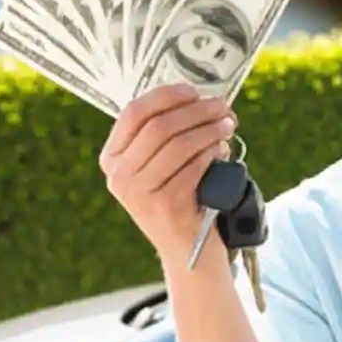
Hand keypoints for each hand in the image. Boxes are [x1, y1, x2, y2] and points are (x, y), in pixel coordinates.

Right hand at [99, 84, 236, 268]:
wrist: (187, 251)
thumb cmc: (180, 199)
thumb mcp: (160, 167)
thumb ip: (164, 136)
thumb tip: (195, 96)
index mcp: (112, 159)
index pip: (134, 113)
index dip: (165, 96)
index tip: (193, 90)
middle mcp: (119, 176)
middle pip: (159, 126)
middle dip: (196, 111)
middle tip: (222, 106)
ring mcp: (140, 193)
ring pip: (179, 144)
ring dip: (209, 129)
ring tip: (228, 124)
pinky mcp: (165, 205)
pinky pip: (195, 166)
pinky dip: (213, 152)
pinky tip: (223, 148)